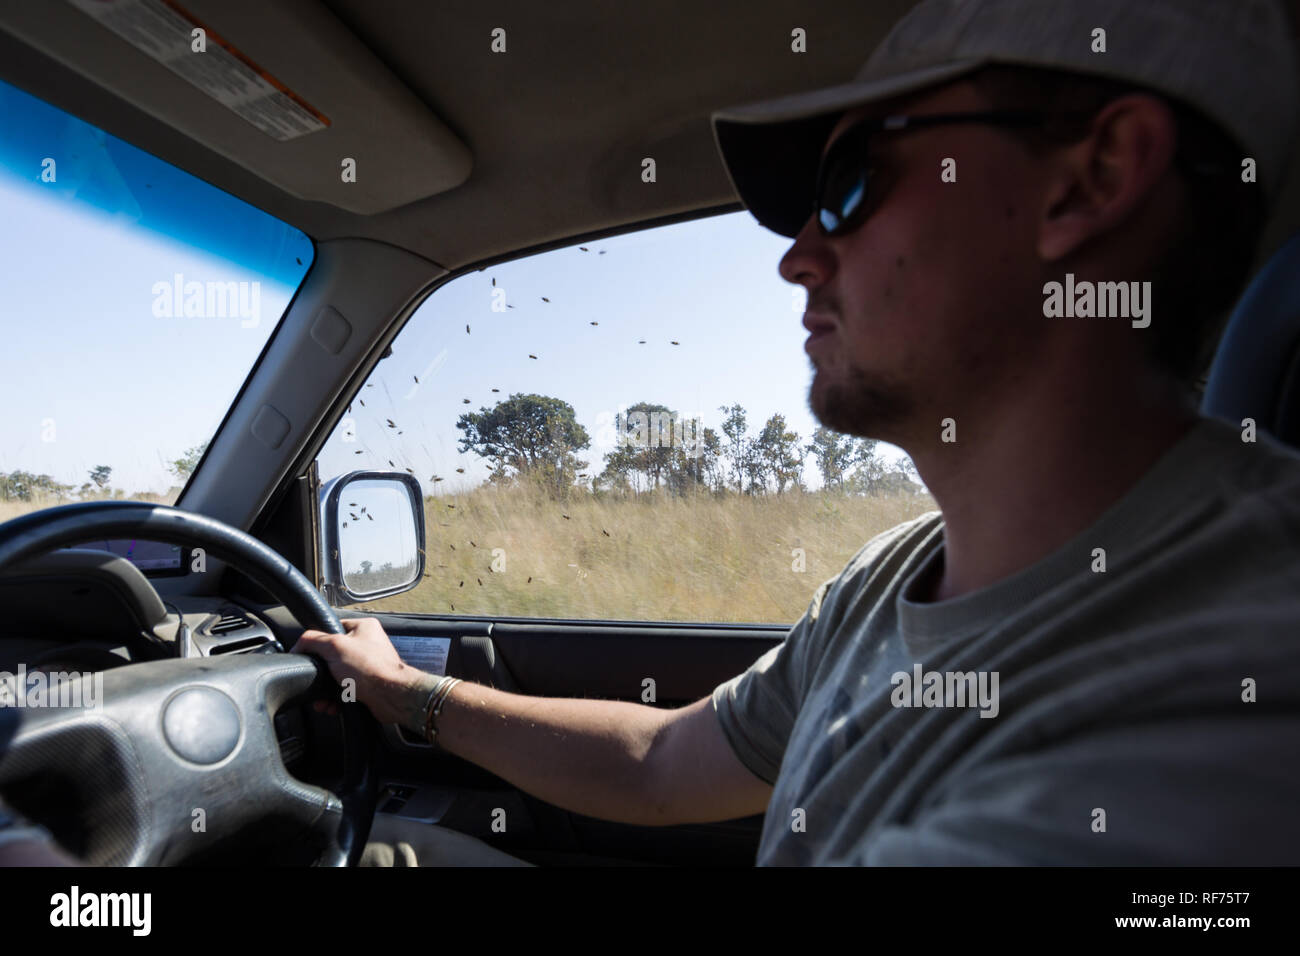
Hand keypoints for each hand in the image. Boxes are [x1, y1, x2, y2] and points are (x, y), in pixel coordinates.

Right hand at [295, 617, 433, 728]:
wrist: (391, 697)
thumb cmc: (371, 669)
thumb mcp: (335, 647)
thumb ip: (313, 641)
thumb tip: (299, 644)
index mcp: (363, 628)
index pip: (332, 629)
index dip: (318, 642)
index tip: (309, 654)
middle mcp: (367, 645)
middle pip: (332, 656)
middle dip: (321, 674)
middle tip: (314, 681)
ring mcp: (368, 666)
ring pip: (337, 676)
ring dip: (325, 690)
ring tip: (321, 700)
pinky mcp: (367, 684)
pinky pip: (344, 690)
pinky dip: (335, 698)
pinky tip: (331, 706)